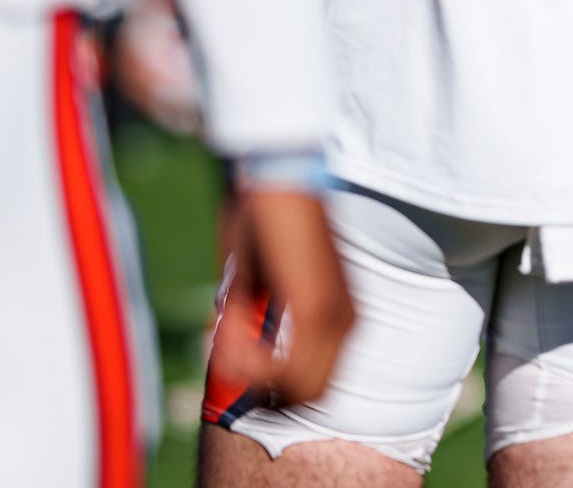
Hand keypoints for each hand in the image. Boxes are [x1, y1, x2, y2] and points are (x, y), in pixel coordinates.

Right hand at [211, 187, 354, 404]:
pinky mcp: (318, 309)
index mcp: (339, 316)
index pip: (312, 381)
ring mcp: (338, 317)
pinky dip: (252, 364)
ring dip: (254, 376)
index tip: (232, 357)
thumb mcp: (254, 283)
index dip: (268, 384)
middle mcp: (348, 322)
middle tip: (226, 356)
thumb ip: (250, 324)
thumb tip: (230, 359)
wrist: (278, 177)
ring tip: (225, 337)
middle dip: (262, 389)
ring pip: (300, 390)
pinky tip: (228, 333)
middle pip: (310, 394)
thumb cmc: (263, 219)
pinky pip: (286, 370)